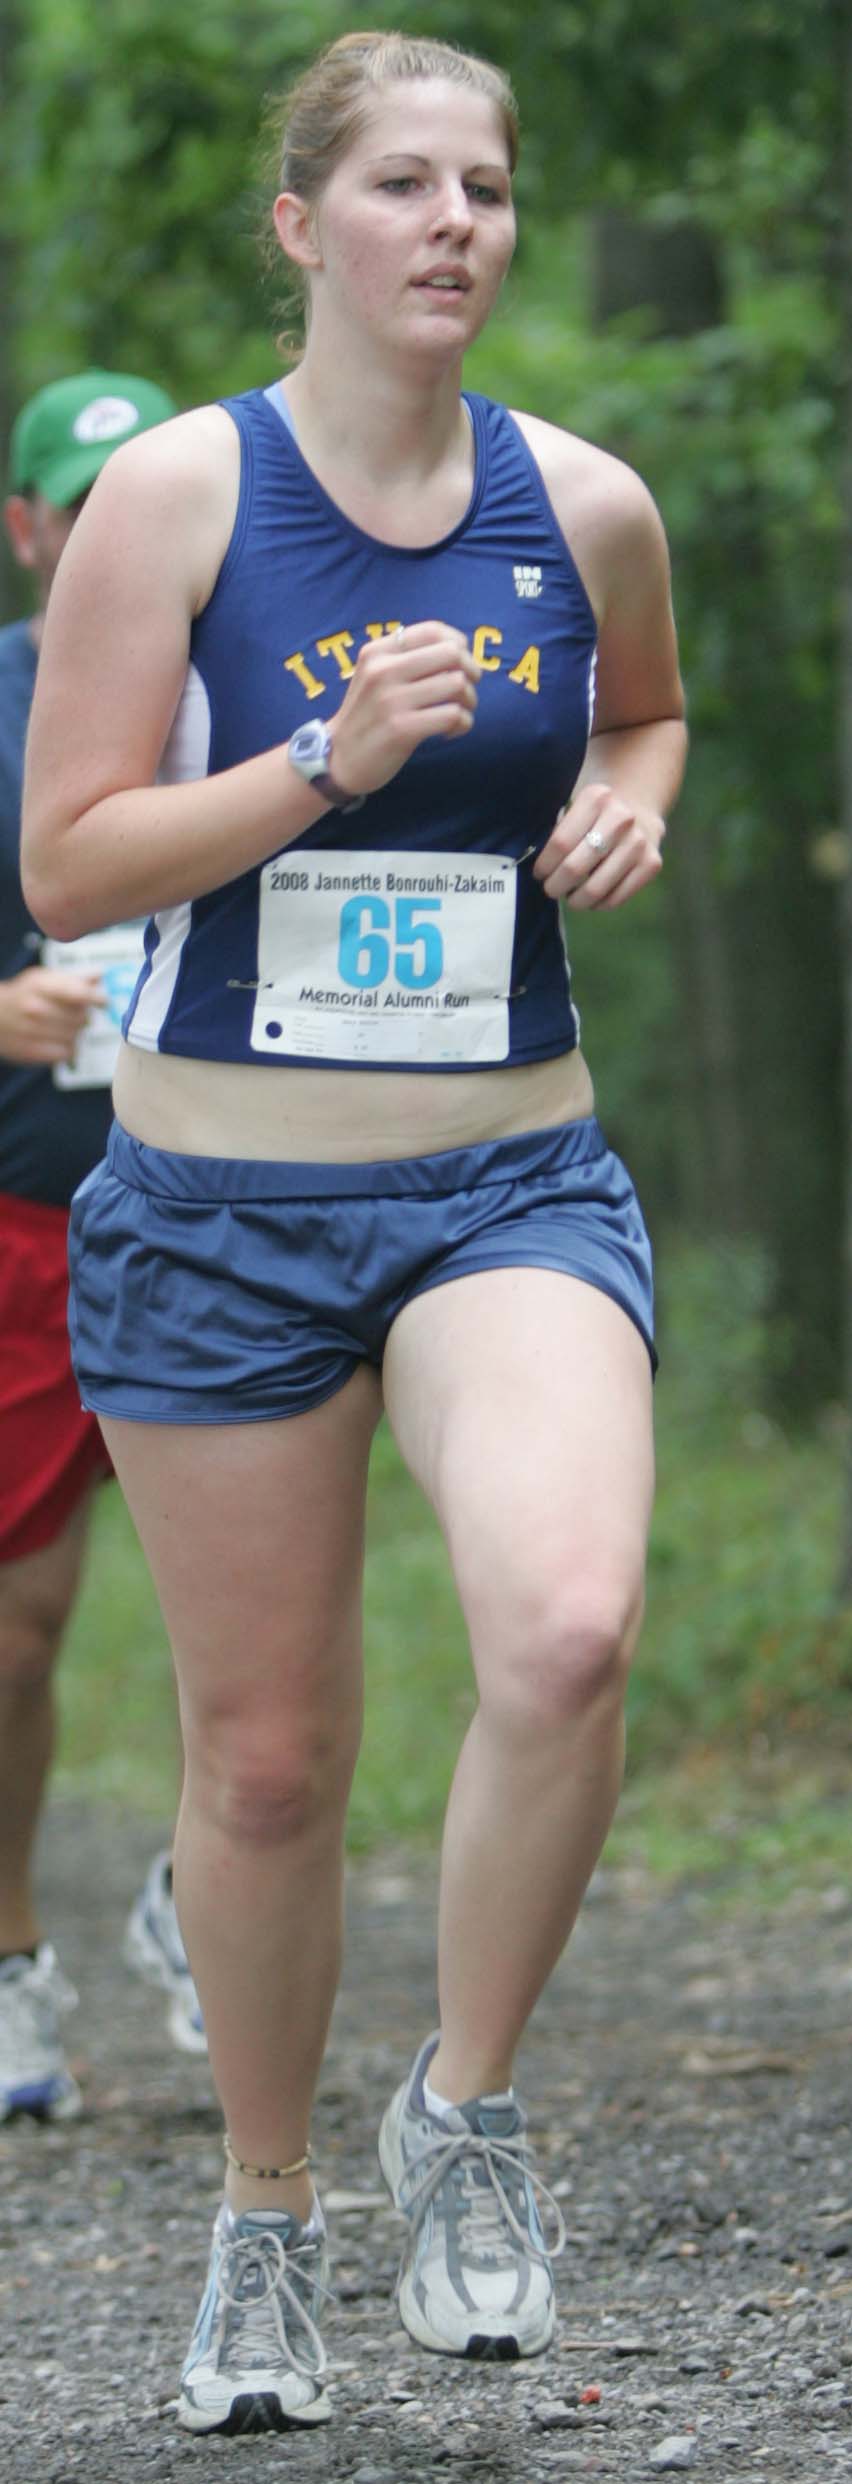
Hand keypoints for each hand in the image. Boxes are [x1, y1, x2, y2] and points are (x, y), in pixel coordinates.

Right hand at [0, 967, 103, 1064]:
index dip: (96, 998)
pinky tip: (59, 1040)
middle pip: (80, 1018)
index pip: (78, 992)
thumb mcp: (43, 979)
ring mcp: (32, 1031)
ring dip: (75, 1033)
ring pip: (75, 1036)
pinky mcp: (31, 1051)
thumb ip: (73, 979)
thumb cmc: (24, 995)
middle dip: (83, 1016)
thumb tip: (99, 975)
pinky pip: (65, 1053)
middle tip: (76, 1014)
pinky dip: (68, 1048)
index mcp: (40, 985)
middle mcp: (35, 1007)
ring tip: (65, 1026)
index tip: (103, 1001)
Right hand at [328, 621, 480, 797]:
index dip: (459, 644)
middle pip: (452, 654)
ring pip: (457, 684)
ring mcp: (391, 700)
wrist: (338, 759)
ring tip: (457, 714)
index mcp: (378, 652)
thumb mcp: (374, 675)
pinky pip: (453, 715)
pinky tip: (449, 732)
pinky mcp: (402, 729)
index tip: (460, 664)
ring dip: (469, 701)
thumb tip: (458, 648)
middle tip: (465, 691)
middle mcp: (383, 671)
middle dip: (471, 672)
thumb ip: (405, 658)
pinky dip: (462, 724)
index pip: (433, 631)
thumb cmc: (368, 716)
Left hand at [534, 782, 664, 909]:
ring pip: (595, 889)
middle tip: (550, 889)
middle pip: (574, 867)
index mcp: (597, 798)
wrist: (639, 805)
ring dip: (575, 900)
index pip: (559, 844)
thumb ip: (556, 830)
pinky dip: (598, 904)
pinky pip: (617, 898)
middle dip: (555, 885)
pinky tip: (591, 898)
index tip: (539, 874)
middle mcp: (621, 818)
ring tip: (569, 896)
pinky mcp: (652, 863)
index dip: (544, 865)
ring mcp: (639, 842)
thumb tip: (532, 870)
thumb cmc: (593, 812)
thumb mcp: (575, 806)